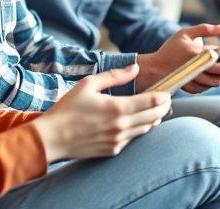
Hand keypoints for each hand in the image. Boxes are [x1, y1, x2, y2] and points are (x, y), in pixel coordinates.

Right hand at [30, 64, 170, 162]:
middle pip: (155, 116)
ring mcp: (118, 140)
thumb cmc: (67, 109)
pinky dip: (139, 129)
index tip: (167, 90)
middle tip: (166, 99)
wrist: (51, 138)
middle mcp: (121, 126)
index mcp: (117, 107)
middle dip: (164, 106)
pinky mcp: (112, 150)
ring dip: (154, 118)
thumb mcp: (88, 85)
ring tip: (155, 109)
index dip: (164, 95)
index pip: (152, 101)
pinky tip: (136, 121)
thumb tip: (135, 68)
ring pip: (147, 129)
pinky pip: (133, 139)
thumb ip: (114, 75)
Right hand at [137, 23, 219, 93]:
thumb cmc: (169, 50)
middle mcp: (197, 69)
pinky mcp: (191, 88)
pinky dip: (211, 82)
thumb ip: (205, 29)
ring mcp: (194, 80)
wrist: (154, 68)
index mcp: (198, 54)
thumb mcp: (185, 33)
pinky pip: (207, 88)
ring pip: (217, 82)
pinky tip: (211, 75)